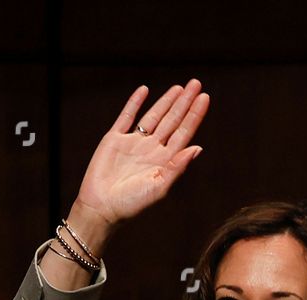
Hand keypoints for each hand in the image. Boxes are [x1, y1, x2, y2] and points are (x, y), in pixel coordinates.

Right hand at [73, 79, 209, 230]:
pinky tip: (144, 90)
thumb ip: (177, 167)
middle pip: (172, 121)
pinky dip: (134, 103)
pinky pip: (126, 117)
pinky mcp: (114, 140)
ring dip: (166, 101)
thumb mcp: (159, 187)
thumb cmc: (131, 203)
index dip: (194, 115)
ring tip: (179, 88)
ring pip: (153, 116)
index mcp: (164, 161)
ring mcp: (133, 143)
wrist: (102, 207)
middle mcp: (151, 149)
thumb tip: (198, 147)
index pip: (184, 133)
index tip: (204, 97)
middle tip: (196, 84)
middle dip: (184, 103)